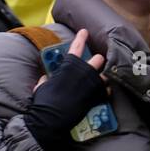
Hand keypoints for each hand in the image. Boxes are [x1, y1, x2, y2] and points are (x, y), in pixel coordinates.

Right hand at [25, 29, 108, 150]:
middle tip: (93, 68)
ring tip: (98, 82)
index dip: (81, 38)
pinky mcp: (99, 95)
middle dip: (97, 63)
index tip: (85, 31)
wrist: (51, 119)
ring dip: (103, 78)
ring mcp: (93, 83)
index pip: (76, 47)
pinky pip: (108, 89)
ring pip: (106, 74)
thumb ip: (46, 80)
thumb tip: (45, 78)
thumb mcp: (41, 87)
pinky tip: (101, 94)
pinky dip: (105, 91)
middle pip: (98, 59)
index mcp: (69, 66)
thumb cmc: (44, 102)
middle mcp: (84, 71)